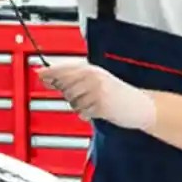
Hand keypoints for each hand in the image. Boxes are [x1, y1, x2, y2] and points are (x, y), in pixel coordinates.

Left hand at [37, 62, 156, 130]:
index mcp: (92, 69)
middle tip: (83, 96)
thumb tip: (48, 77)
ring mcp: (96, 90)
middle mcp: (93, 77)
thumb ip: (74, 78)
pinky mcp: (100, 104)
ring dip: (79, 106)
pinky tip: (97, 110)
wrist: (141, 106)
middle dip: (69, 93)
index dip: (50, 71)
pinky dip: (87, 114)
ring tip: (93, 103)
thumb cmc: (119, 94)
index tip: (39, 73)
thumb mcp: (97, 80)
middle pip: (64, 86)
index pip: (65, 68)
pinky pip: (83, 112)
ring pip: (72, 101)